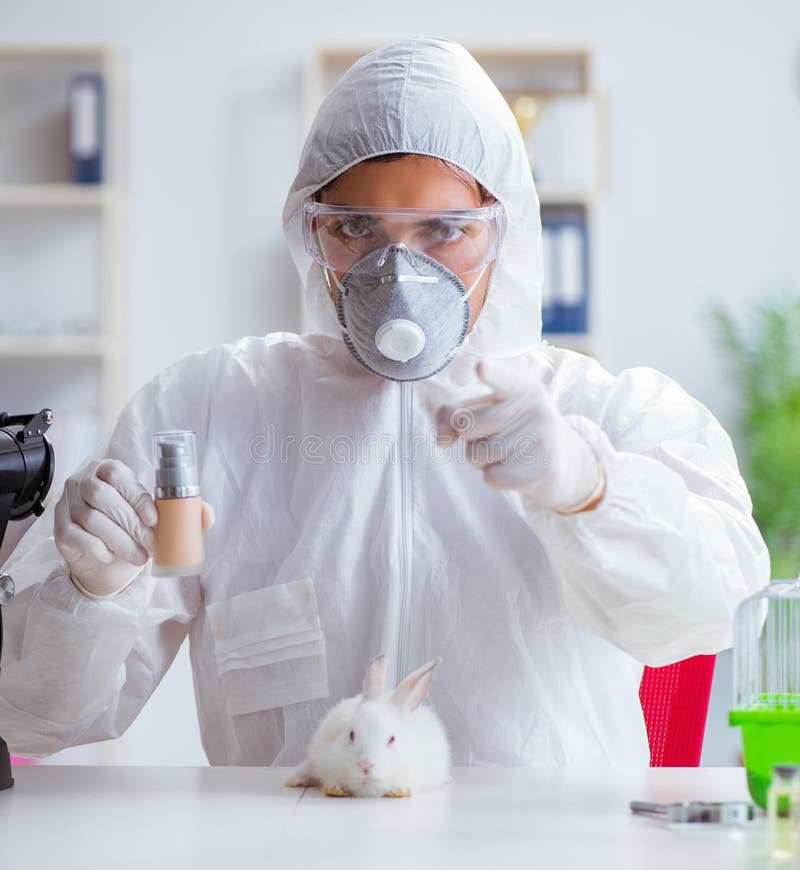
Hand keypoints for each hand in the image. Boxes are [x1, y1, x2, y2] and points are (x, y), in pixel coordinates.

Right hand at [55, 458, 214, 598]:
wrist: (109, 555)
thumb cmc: (136, 525)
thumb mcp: (158, 515)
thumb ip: (184, 512)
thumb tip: (207, 515)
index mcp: (108, 469)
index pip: (118, 475)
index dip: (136, 497)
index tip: (155, 520)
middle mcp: (82, 481)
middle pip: (101, 497)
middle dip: (129, 522)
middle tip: (150, 543)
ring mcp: (67, 504)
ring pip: (90, 519)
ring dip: (118, 540)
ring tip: (139, 557)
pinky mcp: (59, 528)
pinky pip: (74, 536)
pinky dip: (96, 547)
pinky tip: (111, 556)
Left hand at [436, 359, 604, 512]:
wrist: (559, 462)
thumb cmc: (513, 431)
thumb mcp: (488, 411)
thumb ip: (452, 414)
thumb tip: (442, 439)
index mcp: (520, 386)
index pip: (501, 378)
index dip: (490, 372)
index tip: (481, 366)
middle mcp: (534, 408)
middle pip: (465, 424)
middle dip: (469, 438)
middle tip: (495, 436)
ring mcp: (541, 438)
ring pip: (475, 456)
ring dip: (482, 460)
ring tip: (509, 453)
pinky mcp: (542, 469)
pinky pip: (491, 477)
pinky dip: (495, 477)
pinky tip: (516, 469)